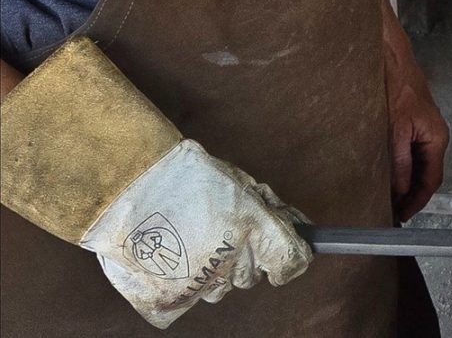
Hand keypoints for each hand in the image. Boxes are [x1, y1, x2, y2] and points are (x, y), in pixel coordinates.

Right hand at [1, 39, 310, 329]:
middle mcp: (229, 258)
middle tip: (219, 230)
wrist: (130, 186)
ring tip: (190, 238)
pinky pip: (190, 300)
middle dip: (245, 256)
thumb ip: (269, 209)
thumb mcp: (239, 181)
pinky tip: (172, 258)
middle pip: (253, 275)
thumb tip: (297, 227)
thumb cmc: (187, 176)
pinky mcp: (170, 300)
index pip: (292, 260)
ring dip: (214, 270)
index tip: (287, 258)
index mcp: (251, 225)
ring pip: (221, 289)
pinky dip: (184, 284)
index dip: (293, 259)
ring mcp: (198, 282)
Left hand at [381, 0, 448, 221]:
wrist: (391, 59)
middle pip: (426, 174)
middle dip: (411, 195)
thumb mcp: (396, 131)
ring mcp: (424, 128)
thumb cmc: (396, 89)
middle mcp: (435, 135)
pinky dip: (402, 167)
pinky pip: (411, 152)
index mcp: (436, 138)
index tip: (402, 216)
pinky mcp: (413, 123)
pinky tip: (387, 173)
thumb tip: (400, 192)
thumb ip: (400, 163)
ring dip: (405, 182)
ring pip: (418, 164)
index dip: (417, 202)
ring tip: (388, 198)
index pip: (431, 181)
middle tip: (392, 212)